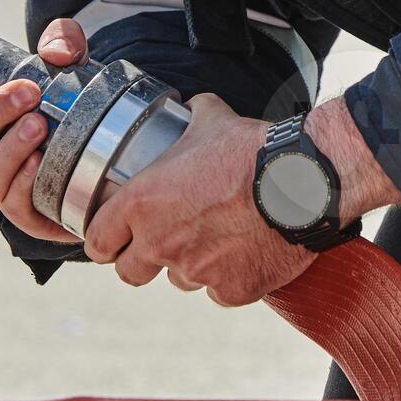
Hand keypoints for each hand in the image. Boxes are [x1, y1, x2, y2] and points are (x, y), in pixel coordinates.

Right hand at [0, 16, 88, 245]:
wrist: (99, 156)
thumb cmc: (65, 102)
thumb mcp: (66, 62)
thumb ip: (62, 41)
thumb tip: (55, 52)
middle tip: (28, 92)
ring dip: (11, 147)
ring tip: (39, 124)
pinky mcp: (25, 210)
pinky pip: (16, 203)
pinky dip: (26, 181)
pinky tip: (42, 161)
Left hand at [81, 94, 315, 306]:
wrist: (302, 181)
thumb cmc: (252, 149)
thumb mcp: (210, 119)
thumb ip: (188, 119)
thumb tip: (188, 109)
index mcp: (142, 203)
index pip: (98, 241)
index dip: (105, 240)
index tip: (115, 239)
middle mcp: (160, 243)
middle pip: (129, 272)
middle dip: (141, 261)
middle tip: (163, 244)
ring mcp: (195, 272)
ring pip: (180, 280)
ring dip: (191, 265)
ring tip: (218, 239)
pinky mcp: (230, 290)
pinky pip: (220, 291)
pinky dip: (230, 277)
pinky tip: (248, 252)